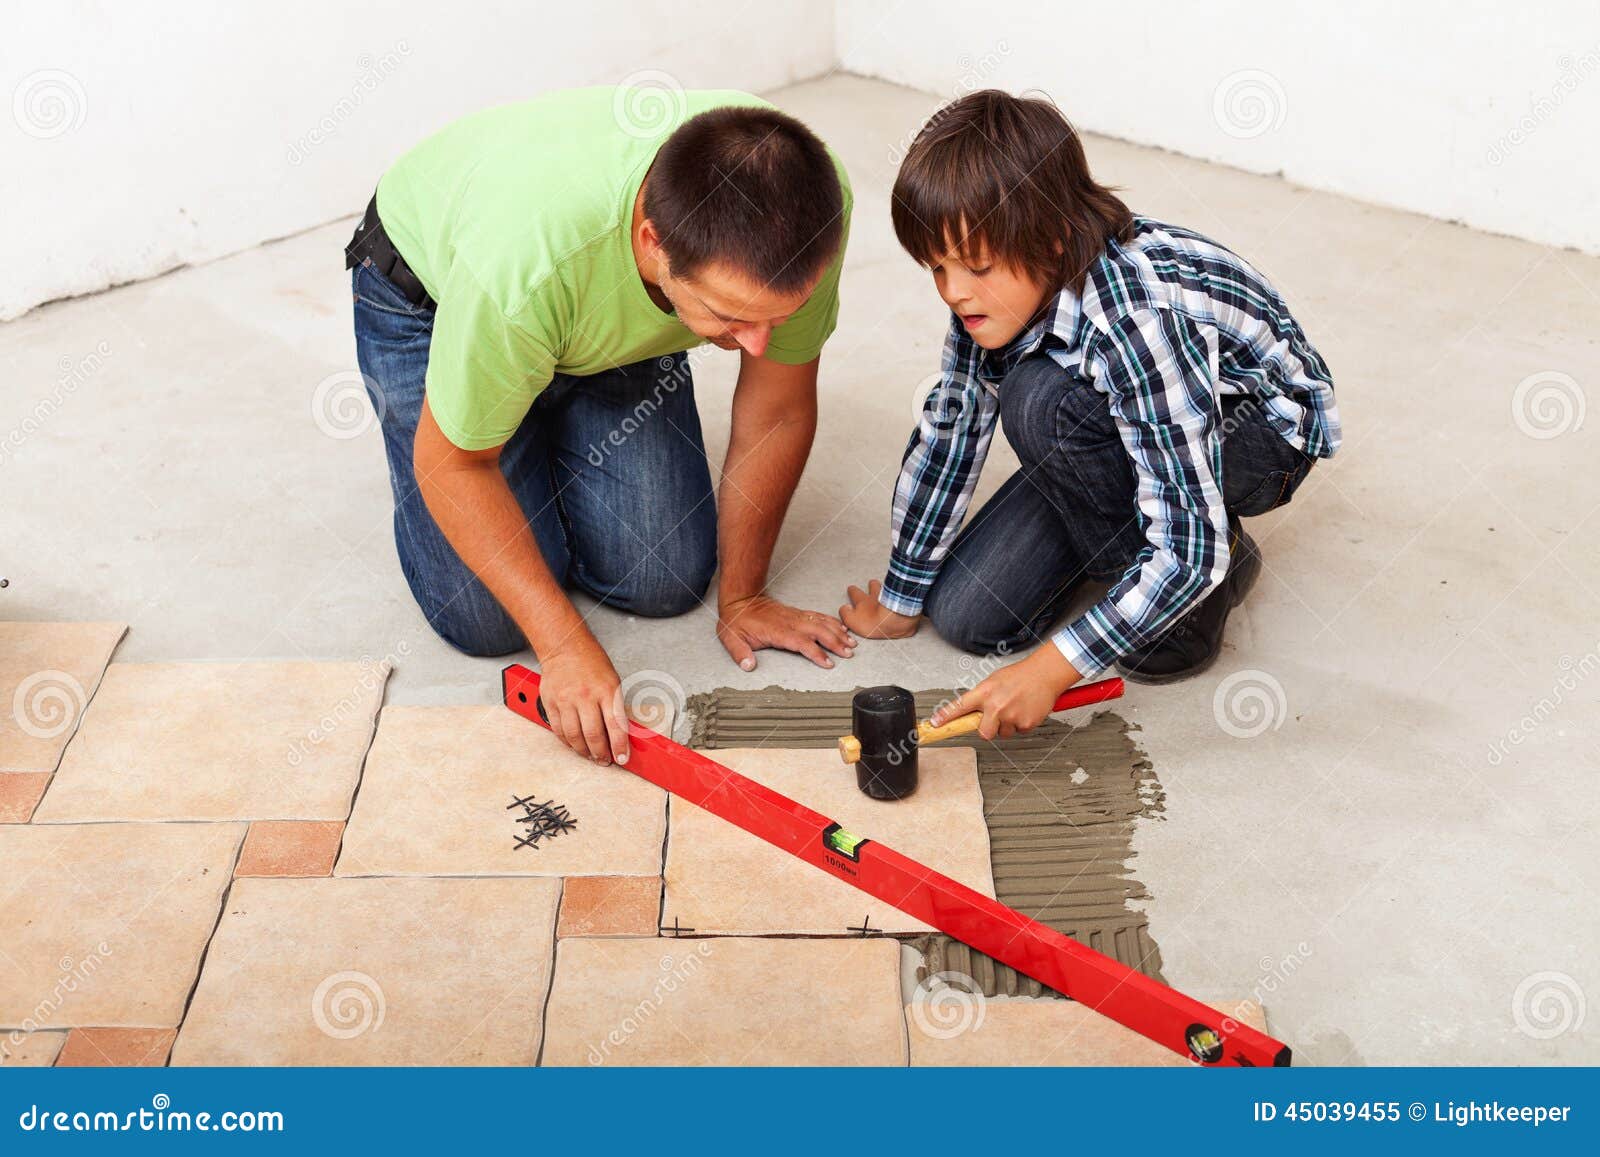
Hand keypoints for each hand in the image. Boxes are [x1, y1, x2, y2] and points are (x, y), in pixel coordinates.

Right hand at [536, 636, 629, 765]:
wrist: (565, 646)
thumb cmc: (591, 662)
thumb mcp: (613, 681)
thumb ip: (615, 706)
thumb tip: (621, 732)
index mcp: (606, 690)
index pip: (616, 725)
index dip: (619, 746)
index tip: (622, 758)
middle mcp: (586, 696)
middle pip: (593, 735)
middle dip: (601, 753)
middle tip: (605, 760)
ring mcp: (566, 700)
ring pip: (574, 737)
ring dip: (584, 751)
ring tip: (591, 755)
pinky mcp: (550, 703)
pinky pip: (558, 730)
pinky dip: (567, 742)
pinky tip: (574, 744)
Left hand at [717, 594, 853, 670]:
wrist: (740, 599)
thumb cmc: (737, 620)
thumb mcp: (731, 638)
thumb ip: (740, 653)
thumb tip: (748, 666)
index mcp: (777, 631)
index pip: (802, 642)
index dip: (816, 653)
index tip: (828, 663)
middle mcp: (790, 622)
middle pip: (818, 631)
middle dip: (836, 642)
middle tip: (849, 654)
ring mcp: (795, 616)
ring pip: (822, 622)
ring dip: (838, 632)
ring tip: (851, 643)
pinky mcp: (797, 613)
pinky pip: (818, 616)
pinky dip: (832, 622)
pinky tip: (842, 628)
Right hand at [840, 579, 920, 639]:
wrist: (896, 619)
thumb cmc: (875, 621)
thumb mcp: (852, 620)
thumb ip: (845, 614)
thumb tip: (844, 608)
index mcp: (863, 600)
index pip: (854, 592)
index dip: (852, 591)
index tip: (851, 589)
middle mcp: (876, 595)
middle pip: (873, 586)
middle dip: (871, 585)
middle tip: (871, 583)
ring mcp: (891, 596)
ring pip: (887, 588)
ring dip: (885, 587)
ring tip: (885, 587)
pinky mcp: (903, 601)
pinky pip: (901, 594)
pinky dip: (900, 593)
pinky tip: (902, 595)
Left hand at [929, 645, 1082, 739]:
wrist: (1044, 674)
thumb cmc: (1020, 676)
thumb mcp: (994, 681)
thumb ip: (982, 697)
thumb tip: (972, 712)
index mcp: (985, 692)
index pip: (959, 707)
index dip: (945, 718)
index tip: (934, 725)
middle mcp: (995, 705)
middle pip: (983, 733)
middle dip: (989, 729)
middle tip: (998, 717)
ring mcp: (1010, 716)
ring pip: (1003, 734)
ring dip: (1008, 725)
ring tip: (1016, 707)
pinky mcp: (1025, 724)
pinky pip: (1019, 732)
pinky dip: (1022, 724)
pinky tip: (1026, 709)